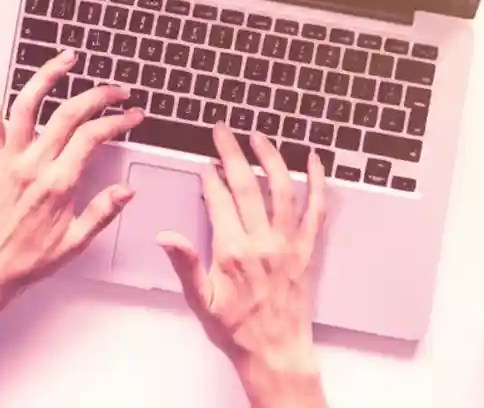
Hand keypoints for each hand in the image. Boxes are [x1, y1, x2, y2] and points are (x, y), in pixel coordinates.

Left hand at [0, 50, 143, 303]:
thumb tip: (126, 190)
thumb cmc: (29, 259)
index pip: (93, 138)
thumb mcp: (75, 242)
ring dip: (48, 76)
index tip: (133, 115)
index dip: (117, 121)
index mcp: (59, 183)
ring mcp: (10, 158)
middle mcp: (34, 164)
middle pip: (69, 114)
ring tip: (67, 58)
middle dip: (98, 95)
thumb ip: (102, 212)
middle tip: (117, 90)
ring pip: (29, 105)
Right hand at [158, 124, 327, 406]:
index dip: (209, 177)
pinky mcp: (307, 249)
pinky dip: (317, 183)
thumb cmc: (237, 330)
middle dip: (232, 152)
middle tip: (223, 130)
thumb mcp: (200, 300)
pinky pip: (316, 209)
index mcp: (232, 252)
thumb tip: (166, 237)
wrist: (275, 352)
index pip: (218, 200)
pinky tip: (314, 161)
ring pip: (282, 188)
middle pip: (247, 185)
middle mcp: (262, 243)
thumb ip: (185, 264)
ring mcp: (288, 243)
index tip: (202, 163)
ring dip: (270, 157)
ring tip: (259, 135)